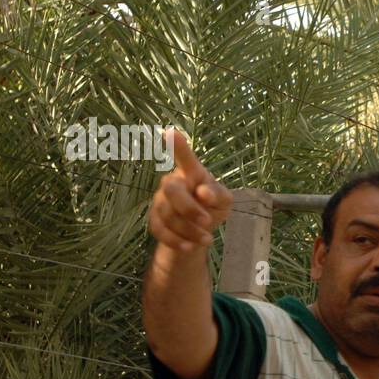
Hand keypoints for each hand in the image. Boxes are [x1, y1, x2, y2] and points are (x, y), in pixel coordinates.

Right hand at [147, 128, 232, 251]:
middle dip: (189, 208)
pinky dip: (176, 241)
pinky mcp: (154, 219)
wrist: (198, 232)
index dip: (178, 147)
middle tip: (207, 221)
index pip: (185, 158)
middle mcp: (172, 182)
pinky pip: (160, 230)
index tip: (171, 133)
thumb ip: (218, 194)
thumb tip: (203, 192)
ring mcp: (160, 200)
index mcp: (192, 173)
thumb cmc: (212, 207)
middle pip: (171, 189)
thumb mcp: (224, 201)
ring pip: (167, 214)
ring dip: (188, 230)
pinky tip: (190, 246)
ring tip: (207, 238)